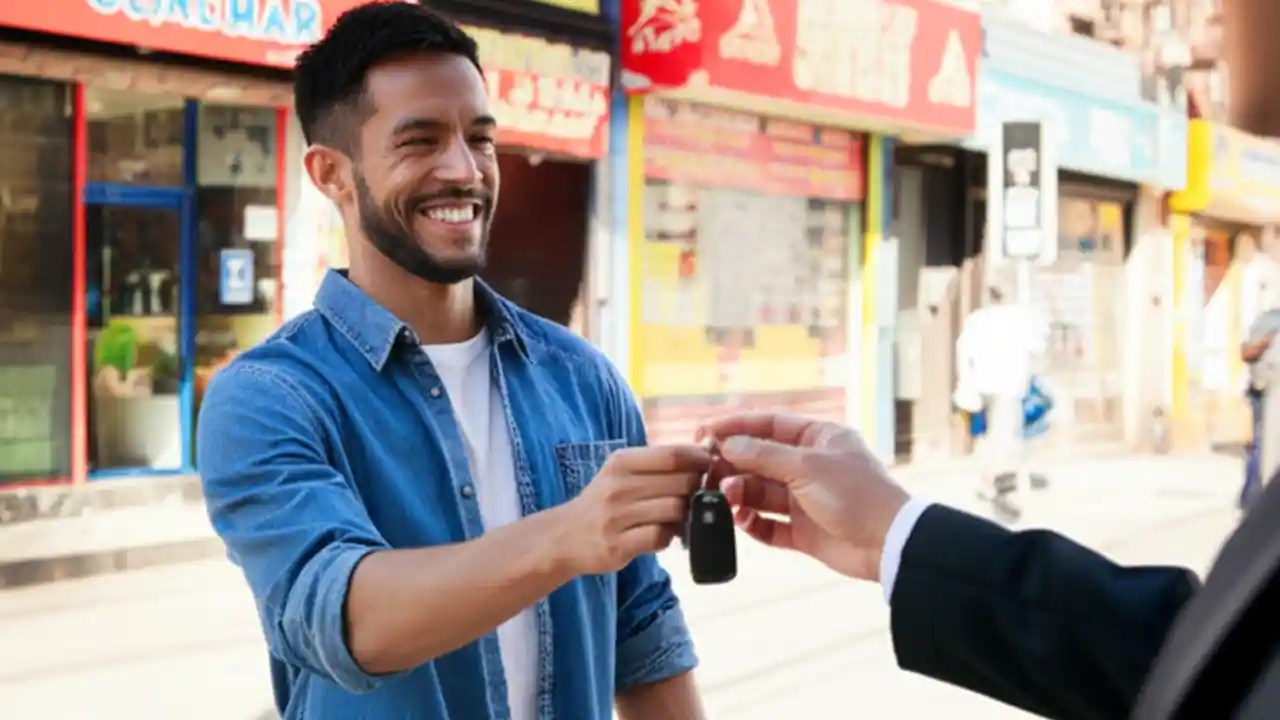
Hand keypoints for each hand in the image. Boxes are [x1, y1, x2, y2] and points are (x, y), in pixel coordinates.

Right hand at [556, 445, 710, 575]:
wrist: (563, 537)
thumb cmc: (603, 502)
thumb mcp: (622, 473)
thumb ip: (658, 464)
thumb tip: (706, 454)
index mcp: (621, 462)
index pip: (672, 455)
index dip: (700, 460)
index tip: (711, 467)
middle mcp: (617, 486)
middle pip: (680, 482)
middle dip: (697, 490)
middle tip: (698, 498)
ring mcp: (616, 517)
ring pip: (674, 509)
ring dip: (685, 516)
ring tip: (679, 519)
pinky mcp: (617, 546)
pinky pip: (660, 537)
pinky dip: (669, 537)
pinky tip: (662, 536)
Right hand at [697, 414, 908, 581]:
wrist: (888, 544)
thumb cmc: (857, 495)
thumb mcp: (807, 467)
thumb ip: (764, 456)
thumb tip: (728, 444)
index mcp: (819, 439)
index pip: (770, 424)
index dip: (737, 426)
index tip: (705, 432)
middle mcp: (811, 466)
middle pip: (761, 459)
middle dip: (734, 464)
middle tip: (708, 471)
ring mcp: (806, 499)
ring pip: (761, 492)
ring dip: (740, 493)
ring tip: (725, 497)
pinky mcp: (804, 531)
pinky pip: (769, 525)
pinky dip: (753, 523)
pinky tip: (742, 520)